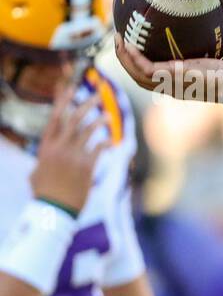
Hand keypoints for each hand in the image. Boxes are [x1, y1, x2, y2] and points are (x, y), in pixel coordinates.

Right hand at [29, 81, 107, 214]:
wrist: (54, 208)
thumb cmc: (44, 192)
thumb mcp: (38, 171)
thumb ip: (45, 161)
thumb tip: (44, 160)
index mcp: (46, 146)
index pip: (55, 117)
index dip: (62, 100)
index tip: (70, 87)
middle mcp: (59, 147)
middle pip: (74, 119)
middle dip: (86, 104)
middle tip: (97, 93)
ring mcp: (74, 155)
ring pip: (88, 132)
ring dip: (99, 121)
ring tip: (107, 113)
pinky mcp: (87, 166)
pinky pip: (99, 149)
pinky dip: (106, 144)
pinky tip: (113, 141)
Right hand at [115, 19, 222, 103]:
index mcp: (183, 80)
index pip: (158, 75)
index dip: (144, 62)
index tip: (137, 44)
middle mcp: (173, 84)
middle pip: (140, 76)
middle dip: (126, 58)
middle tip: (120, 38)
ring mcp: (171, 83)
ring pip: (136, 73)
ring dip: (123, 56)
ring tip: (117, 37)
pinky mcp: (170, 77)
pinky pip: (143, 68)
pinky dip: (132, 57)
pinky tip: (125, 42)